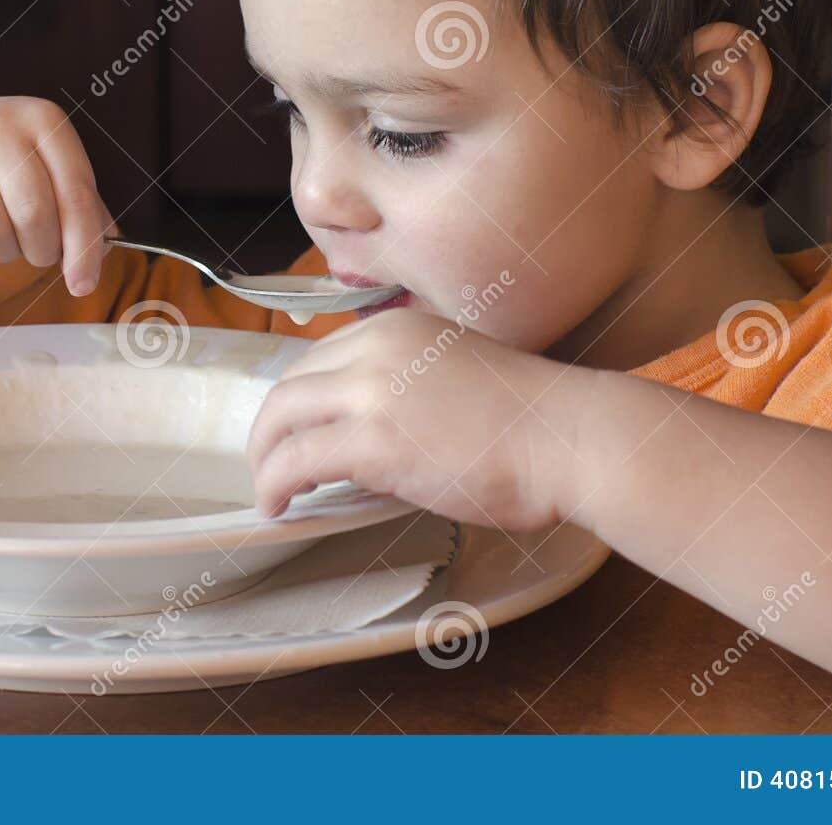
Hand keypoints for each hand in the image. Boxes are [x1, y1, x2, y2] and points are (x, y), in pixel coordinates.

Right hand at [0, 97, 116, 295]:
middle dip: (43, 250)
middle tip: (39, 249)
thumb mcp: (56, 169)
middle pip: (33, 214)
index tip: (84, 284)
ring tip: (5, 235)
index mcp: (43, 119)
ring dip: (6, 251)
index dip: (84, 246)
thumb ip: (83, 211)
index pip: (75, 193)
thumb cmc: (16, 160)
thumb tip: (95, 262)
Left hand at [246, 308, 584, 529]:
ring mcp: (371, 390)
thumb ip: (411, 387)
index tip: (296, 430)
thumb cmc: (533, 421)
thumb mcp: (457, 375)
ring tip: (268, 489)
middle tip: (270, 463)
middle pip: (292, 382)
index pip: (322, 357)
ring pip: (281, 416)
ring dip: (264, 456)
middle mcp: (375, 346)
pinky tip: (277, 505)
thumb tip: (379, 433)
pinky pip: (296, 460)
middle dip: (271, 427)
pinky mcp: (372, 439)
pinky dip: (275, 483)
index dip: (301, 400)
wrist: (567, 438)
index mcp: (397, 327)